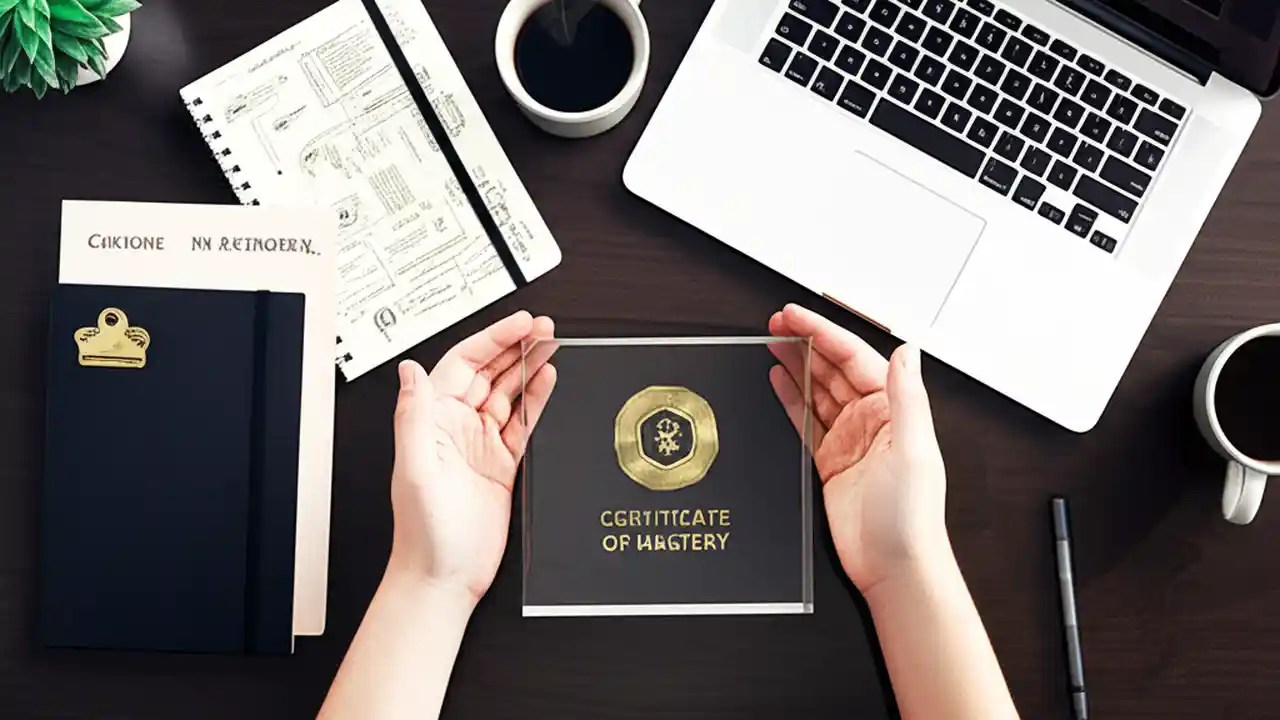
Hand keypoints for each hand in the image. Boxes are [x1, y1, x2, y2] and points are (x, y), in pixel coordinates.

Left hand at [388, 311, 556, 603]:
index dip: (492, 339)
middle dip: (516, 346)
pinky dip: (537, 402)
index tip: (517, 324)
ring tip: (552, 345)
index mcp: (432, 421)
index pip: (463, 364)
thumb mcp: (415, 469)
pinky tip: (549, 383)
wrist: (443, 578)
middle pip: (489, 372)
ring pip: (508, 393)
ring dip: (529, 367)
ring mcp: (480, 445)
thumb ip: (413, 416)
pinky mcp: (501, 465)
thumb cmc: (423, 533)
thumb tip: (411, 370)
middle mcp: (455, 428)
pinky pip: (522, 424)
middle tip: (543, 328)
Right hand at [768, 304, 948, 594]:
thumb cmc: (911, 518)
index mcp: (895, 410)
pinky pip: (806, 421)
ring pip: (817, 390)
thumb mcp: (913, 450)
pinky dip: (791, 397)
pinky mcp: (829, 462)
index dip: (823, 333)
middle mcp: (873, 420)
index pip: (854, 359)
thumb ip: (907, 397)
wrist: (894, 567)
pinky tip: (778, 379)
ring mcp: (849, 440)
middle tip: (776, 322)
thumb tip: (906, 350)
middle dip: (805, 342)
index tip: (796, 316)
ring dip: (796, 364)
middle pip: (833, 369)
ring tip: (771, 342)